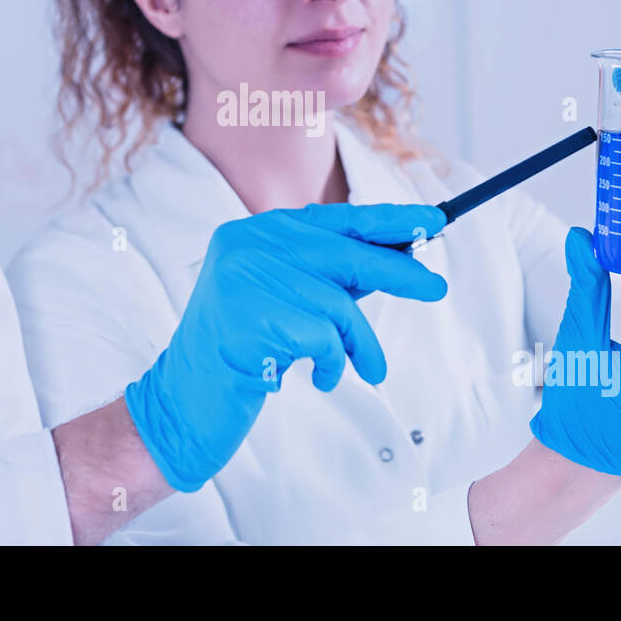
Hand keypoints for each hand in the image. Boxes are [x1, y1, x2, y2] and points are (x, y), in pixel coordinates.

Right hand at [126, 203, 447, 491]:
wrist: (184, 402)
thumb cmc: (242, 351)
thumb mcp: (285, 301)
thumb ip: (329, 276)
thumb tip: (397, 257)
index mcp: (253, 232)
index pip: (332, 218)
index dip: (384, 220)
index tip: (429, 221)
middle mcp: (245, 245)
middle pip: (343, 254)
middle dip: (396, 272)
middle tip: (436, 287)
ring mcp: (243, 279)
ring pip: (337, 305)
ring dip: (359, 344)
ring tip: (364, 368)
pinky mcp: (249, 318)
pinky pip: (322, 338)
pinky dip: (331, 364)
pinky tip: (315, 378)